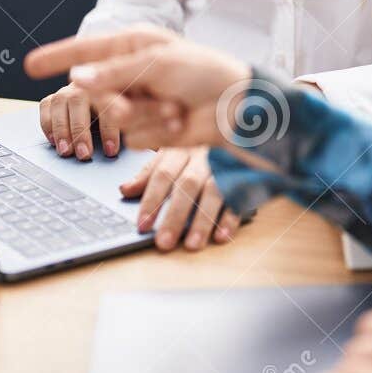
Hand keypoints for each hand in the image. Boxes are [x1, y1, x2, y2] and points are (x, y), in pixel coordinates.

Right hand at [24, 26, 250, 149]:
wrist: (237, 105)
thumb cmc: (205, 72)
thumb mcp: (159, 63)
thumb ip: (115, 73)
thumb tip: (77, 80)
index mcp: (133, 46)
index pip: (86, 50)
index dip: (57, 57)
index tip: (30, 65)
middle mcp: (131, 73)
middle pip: (98, 92)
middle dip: (117, 103)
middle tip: (136, 107)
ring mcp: (138, 101)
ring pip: (115, 117)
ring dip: (146, 115)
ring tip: (175, 109)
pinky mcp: (147, 127)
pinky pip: (133, 134)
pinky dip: (155, 129)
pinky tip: (178, 121)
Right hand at [37, 83, 122, 159]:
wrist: (108, 101)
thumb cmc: (123, 112)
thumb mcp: (132, 115)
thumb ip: (130, 122)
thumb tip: (130, 141)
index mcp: (111, 83)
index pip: (109, 102)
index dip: (109, 129)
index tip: (111, 150)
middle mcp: (87, 83)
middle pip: (79, 100)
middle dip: (80, 130)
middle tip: (85, 154)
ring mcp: (69, 89)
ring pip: (60, 102)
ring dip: (61, 129)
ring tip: (66, 152)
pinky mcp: (54, 97)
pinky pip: (46, 105)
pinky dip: (47, 124)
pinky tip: (53, 142)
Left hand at [120, 146, 239, 249]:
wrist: (239, 127)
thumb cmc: (199, 149)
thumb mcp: (172, 154)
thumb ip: (149, 172)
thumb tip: (125, 189)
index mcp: (182, 150)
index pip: (163, 174)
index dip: (151, 200)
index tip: (142, 225)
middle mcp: (203, 156)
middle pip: (187, 185)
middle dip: (175, 216)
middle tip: (163, 243)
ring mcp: (226, 165)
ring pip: (214, 192)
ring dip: (203, 220)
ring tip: (192, 245)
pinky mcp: (246, 175)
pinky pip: (240, 195)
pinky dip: (231, 217)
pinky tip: (222, 236)